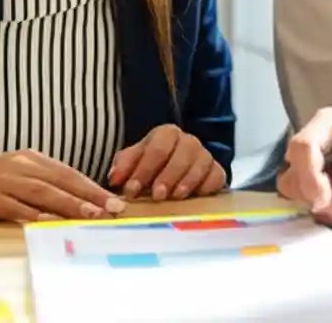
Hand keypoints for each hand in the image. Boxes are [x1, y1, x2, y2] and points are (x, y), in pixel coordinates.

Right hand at [0, 150, 125, 221]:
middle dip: (90, 194)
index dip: (93, 186)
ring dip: (69, 203)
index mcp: (30, 158)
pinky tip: (51, 221)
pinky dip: (34, 214)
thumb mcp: (16, 173)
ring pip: (43, 192)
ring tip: (91, 213)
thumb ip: (42, 182)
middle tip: (113, 208)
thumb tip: (76, 198)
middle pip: (61, 180)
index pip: (68, 172)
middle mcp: (21, 166)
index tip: (114, 200)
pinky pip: (16, 207)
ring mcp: (5, 181)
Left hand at [108, 124, 226, 200]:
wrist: (177, 170)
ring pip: (201, 163)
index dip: (143, 169)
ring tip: (175, 197)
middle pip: (181, 154)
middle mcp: (188, 141)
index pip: (156, 148)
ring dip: (187, 181)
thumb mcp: (135, 161)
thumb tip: (114, 178)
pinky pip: (217, 176)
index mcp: (166, 134)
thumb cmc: (153, 165)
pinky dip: (207, 185)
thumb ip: (124, 166)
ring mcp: (204, 156)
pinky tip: (196, 196)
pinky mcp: (216, 171)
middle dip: (168, 175)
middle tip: (157, 195)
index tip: (131, 189)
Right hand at [277, 107, 331, 225]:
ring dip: (322, 207)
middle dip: (313, 195)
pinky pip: (309, 206)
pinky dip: (329, 213)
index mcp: (326, 124)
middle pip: (290, 175)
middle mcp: (312, 145)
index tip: (325, 199)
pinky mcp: (316, 187)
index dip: (309, 175)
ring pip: (296, 194)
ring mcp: (311, 168)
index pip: (302, 147)